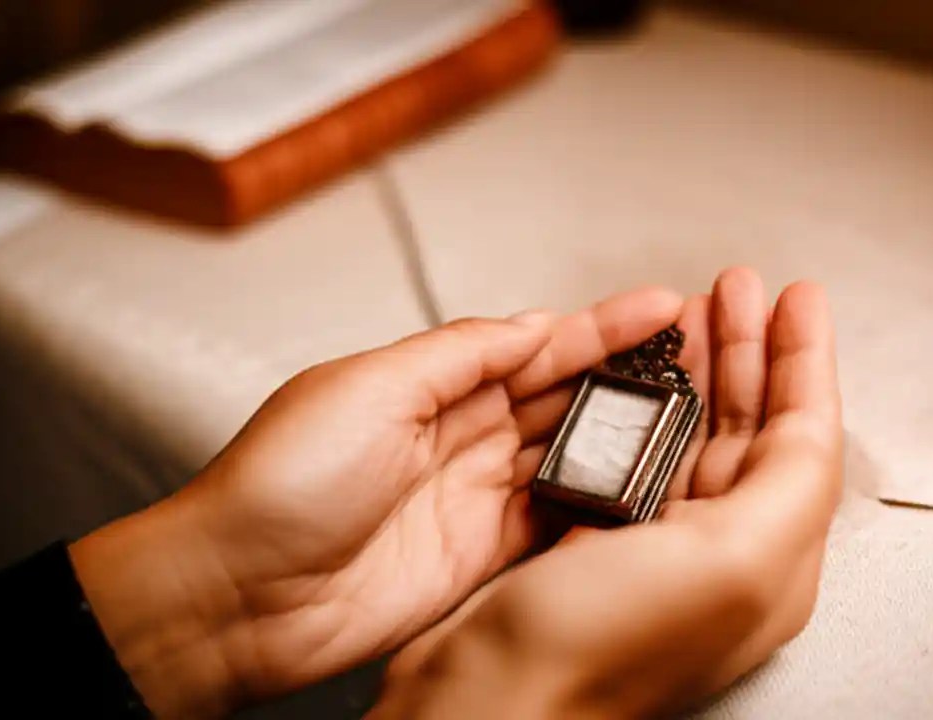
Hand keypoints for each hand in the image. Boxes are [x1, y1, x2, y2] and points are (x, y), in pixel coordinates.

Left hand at [69, 286, 682, 717]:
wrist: (237, 596)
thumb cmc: (274, 487)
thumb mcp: (369, 388)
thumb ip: (457, 355)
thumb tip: (530, 326)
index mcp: (423, 384)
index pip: (531, 347)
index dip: (599, 329)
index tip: (659, 308)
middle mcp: (451, 437)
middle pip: (558, 397)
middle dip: (625, 374)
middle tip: (695, 357)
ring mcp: (467, 499)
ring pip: (564, 455)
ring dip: (621, 435)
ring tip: (686, 416)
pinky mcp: (476, 558)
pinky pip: (551, 522)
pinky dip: (596, 505)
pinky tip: (637, 487)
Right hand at [373, 269, 842, 718]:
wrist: (489, 698)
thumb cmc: (595, 651)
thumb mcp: (731, 559)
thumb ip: (789, 483)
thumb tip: (810, 423)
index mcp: (771, 561)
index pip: (808, 437)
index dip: (806, 360)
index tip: (799, 300)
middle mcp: (722, 556)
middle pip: (754, 427)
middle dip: (751, 349)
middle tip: (742, 290)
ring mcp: (660, 548)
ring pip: (696, 434)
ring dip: (700, 367)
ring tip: (696, 313)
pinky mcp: (602, 542)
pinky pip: (641, 455)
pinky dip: (645, 405)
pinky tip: (636, 379)